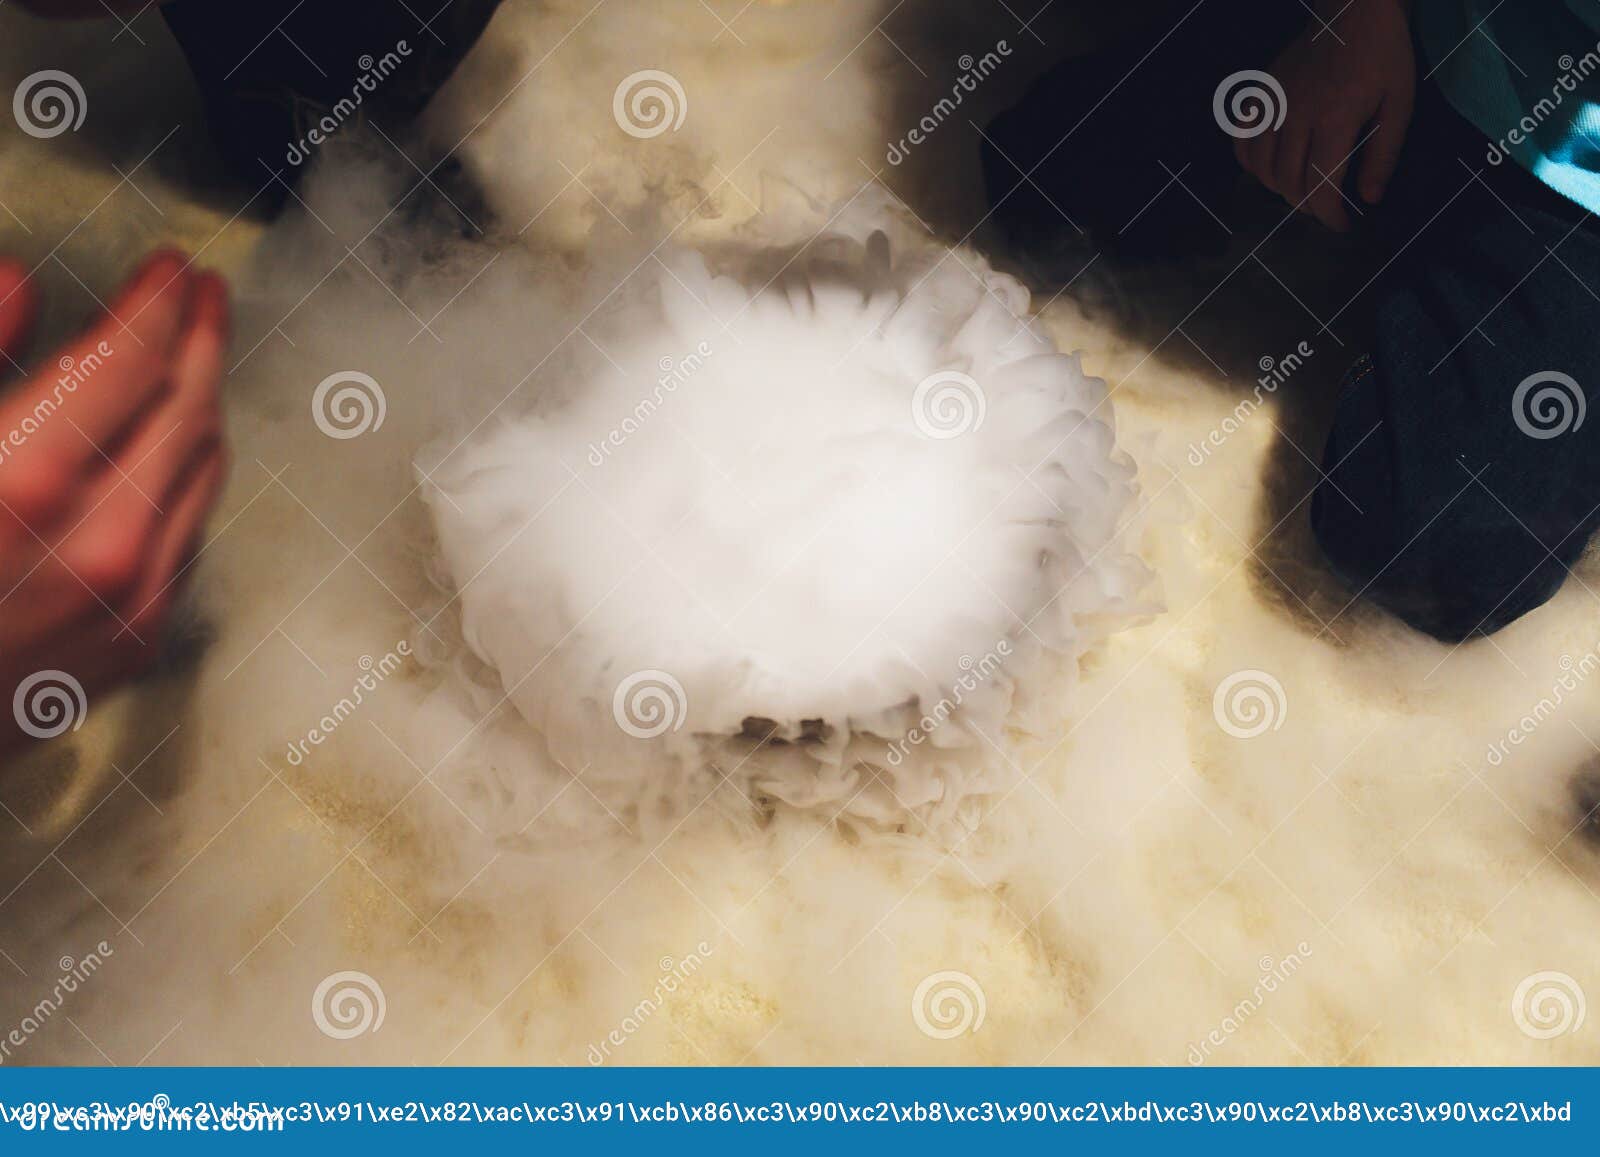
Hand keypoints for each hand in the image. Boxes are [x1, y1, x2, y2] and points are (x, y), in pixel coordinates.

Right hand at [0, 251, 229, 753]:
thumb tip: (20, 283)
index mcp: (26, 483)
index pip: (131, 361)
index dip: (157, 303)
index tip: (171, 266)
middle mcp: (100, 544)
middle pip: (187, 411)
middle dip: (201, 339)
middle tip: (204, 291)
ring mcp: (129, 601)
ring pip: (201, 474)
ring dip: (204, 404)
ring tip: (196, 354)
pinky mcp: (134, 643)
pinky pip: (190, 535)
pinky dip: (190, 476)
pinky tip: (176, 448)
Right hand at [1235, 0, 1415, 230]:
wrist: (1354, 10)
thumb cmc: (1383, 56)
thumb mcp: (1400, 104)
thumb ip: (1385, 154)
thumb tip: (1371, 199)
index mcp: (1336, 117)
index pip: (1321, 185)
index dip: (1329, 216)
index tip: (1342, 226)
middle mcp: (1297, 113)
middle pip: (1288, 183)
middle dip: (1308, 206)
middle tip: (1327, 207)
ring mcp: (1273, 102)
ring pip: (1261, 169)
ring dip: (1279, 190)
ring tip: (1301, 190)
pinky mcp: (1260, 93)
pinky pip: (1241, 141)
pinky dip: (1250, 164)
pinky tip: (1269, 169)